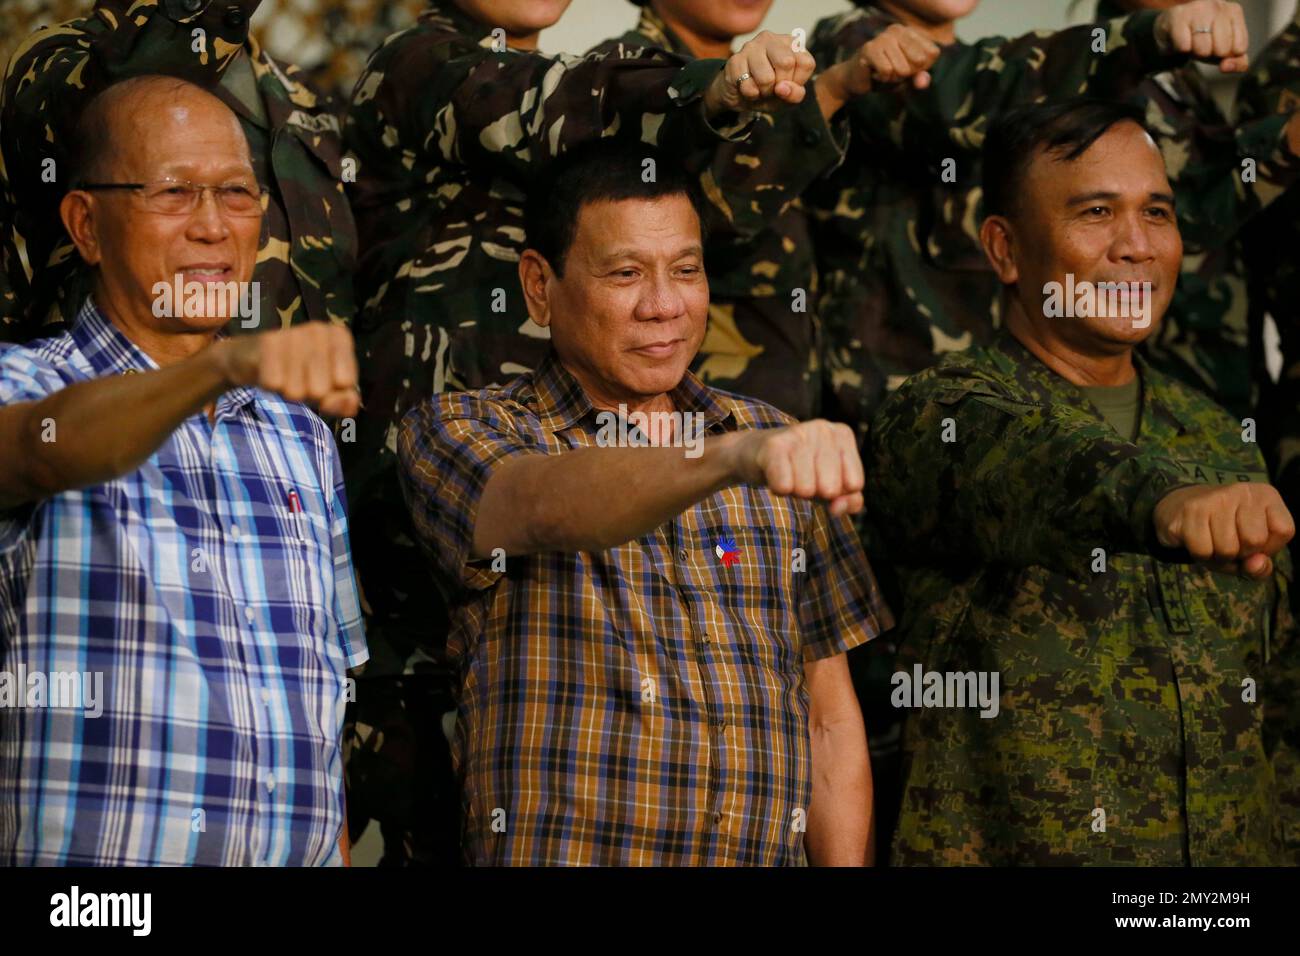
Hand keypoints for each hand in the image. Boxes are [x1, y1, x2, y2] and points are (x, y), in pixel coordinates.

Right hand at [214, 321, 359, 416]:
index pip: (346, 383)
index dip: (332, 391)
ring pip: (297, 390)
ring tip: (285, 374)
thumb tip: (348, 403)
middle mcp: (319, 329)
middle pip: (321, 390)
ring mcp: (293, 333)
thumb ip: (344, 401)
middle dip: (308, 394)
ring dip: (288, 391)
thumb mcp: (328, 390)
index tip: (323, 378)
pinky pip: (275, 385)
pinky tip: (269, 372)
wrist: (252, 358)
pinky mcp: (268, 342)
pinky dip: (271, 386)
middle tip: (299, 377)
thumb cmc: (300, 373)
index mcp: (340, 336)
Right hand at [705, 31, 815, 115]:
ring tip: (760, 88)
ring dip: (764, 92)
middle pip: (786, 63)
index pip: (806, 63)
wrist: (741, 96)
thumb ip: (795, 93)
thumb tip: (782, 88)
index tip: (789, 83)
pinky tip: (748, 87)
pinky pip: (748, 86)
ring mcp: (751, 46)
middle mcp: (772, 39)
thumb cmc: (770, 91)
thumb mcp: (789, 96)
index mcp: (791, 43)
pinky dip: (750, 94)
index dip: (798, 81)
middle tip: (773, 87)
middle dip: (780, 84)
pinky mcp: (735, 59)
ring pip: (766, 77)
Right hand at [730, 420, 864, 515]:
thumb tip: (838, 507)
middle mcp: (823, 429)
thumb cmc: (800, 469)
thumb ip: (849, 500)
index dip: (837, 491)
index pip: (855, 484)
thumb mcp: (831, 485)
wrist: (755, 453)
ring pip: (807, 490)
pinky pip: (784, 487)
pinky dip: (778, 489)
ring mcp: (799, 433)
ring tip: (788, 473)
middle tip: (801, 475)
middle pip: (832, 489)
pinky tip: (775, 474)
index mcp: (843, 434)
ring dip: (795, 490)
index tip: (821, 477)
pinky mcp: (774, 445)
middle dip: (815, 492)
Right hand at [848, 23, 940, 93]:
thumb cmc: (885, 74)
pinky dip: (882, 79)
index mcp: (910, 32)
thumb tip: (923, 82)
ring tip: (883, 72)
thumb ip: (920, 78)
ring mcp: (883, 37)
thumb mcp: (907, 77)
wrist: (855, 79)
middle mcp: (898, 30)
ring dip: (893, 78)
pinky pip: (887, 71)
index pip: (933, 53)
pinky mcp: (869, 49)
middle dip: (908, 73)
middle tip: (894, 71)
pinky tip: (874, 73)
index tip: (908, 67)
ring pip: (902, 69)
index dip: (922, 67)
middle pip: (919, 60)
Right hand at [1153, 483, 1294, 578]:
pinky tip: (1196, 541)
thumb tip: (1255, 566)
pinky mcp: (1190, 510)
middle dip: (1240, 553)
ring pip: (1227, 549)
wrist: (1178, 508)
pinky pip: (1202, 551)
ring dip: (1218, 557)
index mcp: (1265, 495)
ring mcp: (1215, 498)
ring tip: (1212, 543)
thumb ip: (1261, 565)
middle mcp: (1242, 491)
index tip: (1253, 541)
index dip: (1268, 547)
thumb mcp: (1251, 547)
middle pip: (1255, 541)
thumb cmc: (1223, 532)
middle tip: (1229, 543)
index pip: (1284, 530)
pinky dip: (1200, 556)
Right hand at [1154, 0, 1248, 73]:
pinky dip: (1181, 50)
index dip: (1226, 55)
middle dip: (1210, 54)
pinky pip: (1184, 47)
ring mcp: (1198, 9)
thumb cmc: (1202, 39)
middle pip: (1222, 49)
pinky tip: (1180, 41)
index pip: (1239, 47)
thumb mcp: (1225, 51)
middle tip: (1202, 44)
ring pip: (1203, 48)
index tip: (1217, 46)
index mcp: (1234, 12)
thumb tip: (1225, 67)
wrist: (1170, 29)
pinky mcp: (1178, 16)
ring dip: (1195, 53)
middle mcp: (1218, 6)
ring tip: (1191, 42)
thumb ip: (1237, 63)